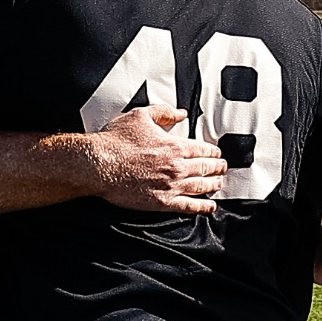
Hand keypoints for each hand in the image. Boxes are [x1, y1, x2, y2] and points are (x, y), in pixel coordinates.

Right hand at [80, 106, 225, 214]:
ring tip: (219, 184)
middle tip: (222, 168)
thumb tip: (181, 113)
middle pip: (206, 168)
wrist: (99, 164)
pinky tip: (210, 207)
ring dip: (213, 185)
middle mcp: (177, 167)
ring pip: (201, 186)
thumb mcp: (140, 116)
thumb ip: (164, 113)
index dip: (213, 151)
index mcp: (174, 146)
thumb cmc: (115, 140)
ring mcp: (171, 186)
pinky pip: (189, 206)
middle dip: (218, 167)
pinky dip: (203, 207)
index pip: (203, 150)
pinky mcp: (161, 203)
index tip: (216, 153)